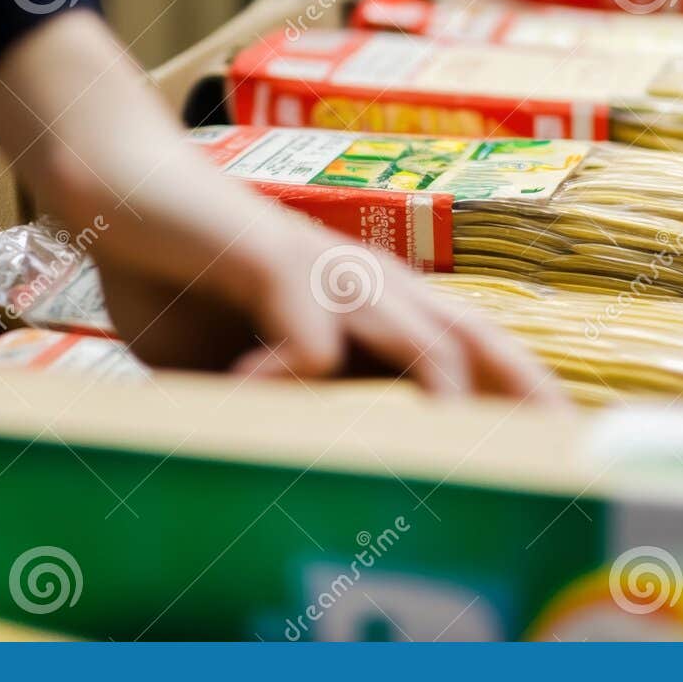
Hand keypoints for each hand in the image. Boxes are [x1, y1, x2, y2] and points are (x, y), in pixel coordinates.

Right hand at [0, 10, 561, 403]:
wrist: (119, 193)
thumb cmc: (188, 285)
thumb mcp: (242, 372)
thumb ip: (281, 413)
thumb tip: (304, 488)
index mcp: (373, 310)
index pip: (468, 355)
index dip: (518, 400)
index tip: (563, 456)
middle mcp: (368, 285)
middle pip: (470, 341)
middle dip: (519, 398)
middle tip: (556, 457)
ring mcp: (324, 268)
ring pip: (413, 333)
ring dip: (433, 392)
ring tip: (445, 457)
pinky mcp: (268, 256)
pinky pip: (304, 327)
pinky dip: (291, 374)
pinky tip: (257, 401)